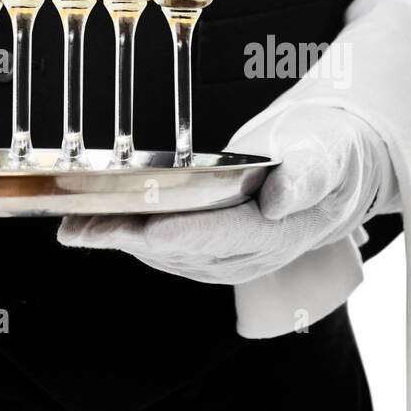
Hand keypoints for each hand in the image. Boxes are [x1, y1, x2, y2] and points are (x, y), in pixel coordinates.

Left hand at [57, 104, 392, 284]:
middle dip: (127, 239)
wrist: (336, 169)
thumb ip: (307, 175)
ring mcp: (230, 257)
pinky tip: (95, 229)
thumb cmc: (330, 154)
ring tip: (75, 226)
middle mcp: (250, 255)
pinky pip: (164, 249)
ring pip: (165, 254)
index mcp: (279, 232)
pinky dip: (127, 237)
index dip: (179, 236)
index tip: (141, 229)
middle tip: (81, 224)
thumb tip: (279, 198)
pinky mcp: (212, 249)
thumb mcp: (329, 154)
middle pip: (180, 251)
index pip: (221, 239)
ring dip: (118, 242)